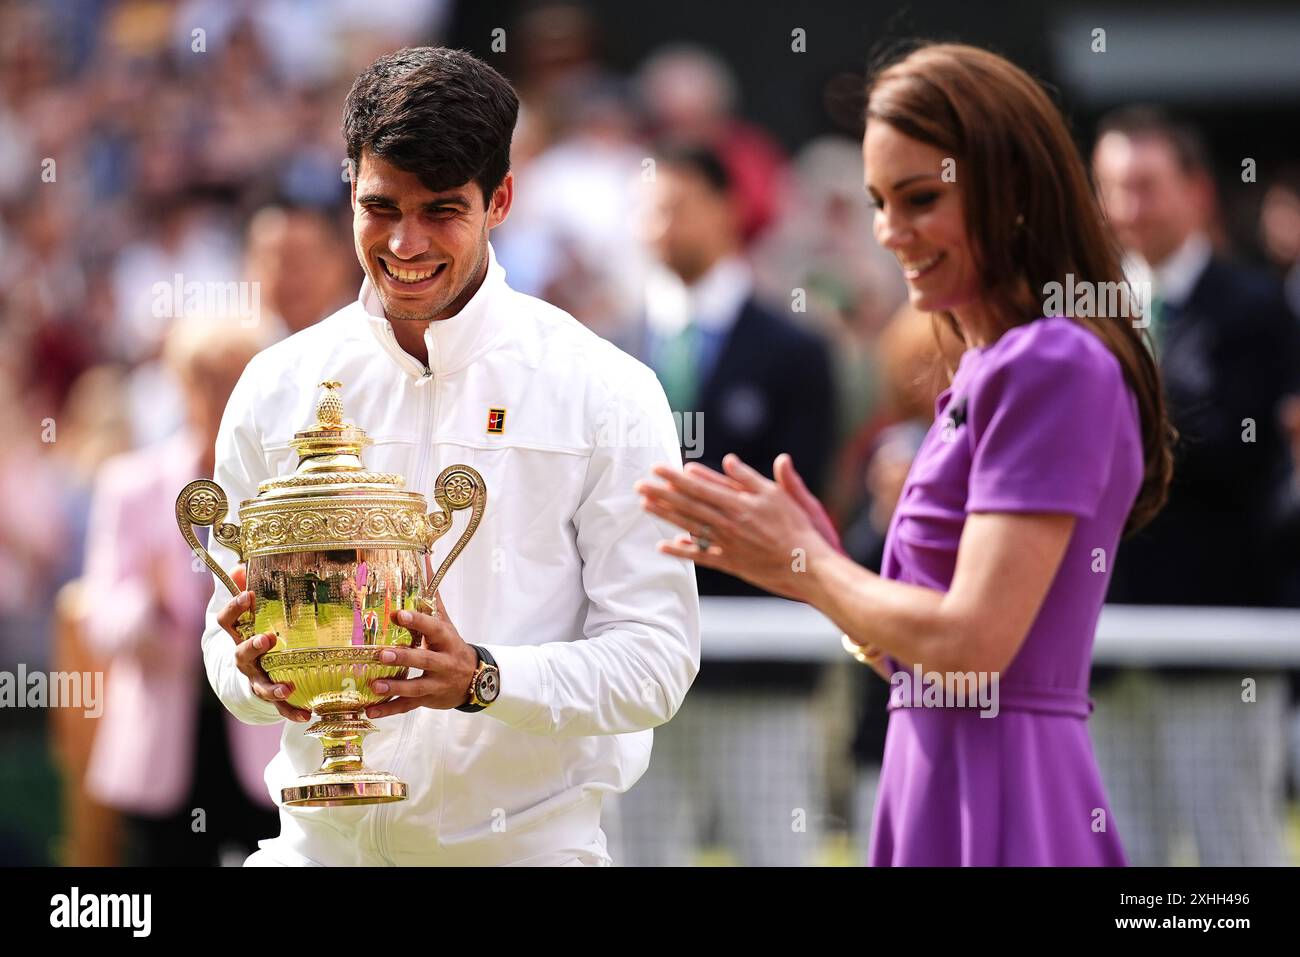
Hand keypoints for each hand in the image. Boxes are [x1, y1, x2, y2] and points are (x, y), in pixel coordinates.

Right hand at [216, 565, 310, 721]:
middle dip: (253, 647)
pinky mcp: (268, 696)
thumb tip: (240, 566)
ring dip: (272, 687)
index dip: (234, 607)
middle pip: (241, 654)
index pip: (226, 620)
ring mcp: (254, 679)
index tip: (249, 594)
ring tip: (287, 688)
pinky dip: (292, 712)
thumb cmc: (246, 634)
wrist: (238, 676)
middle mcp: (241, 660)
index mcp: (235, 636)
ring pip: (260, 685)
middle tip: (268, 638)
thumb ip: (241, 589)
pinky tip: (307, 716)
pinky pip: (279, 707)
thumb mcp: (243, 614)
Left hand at [364, 591, 479, 718]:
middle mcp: (444, 663)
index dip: (418, 622)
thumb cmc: (453, 647)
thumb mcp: (447, 624)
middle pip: (425, 660)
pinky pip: (408, 706)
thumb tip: (425, 562)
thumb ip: (432, 599)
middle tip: (381, 654)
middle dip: (404, 657)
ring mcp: (437, 683)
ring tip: (374, 685)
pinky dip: (388, 709)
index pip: (434, 628)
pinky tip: (370, 710)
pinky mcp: (428, 700)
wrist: (476, 680)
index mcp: (447, 640)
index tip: (398, 615)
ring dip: (395, 686)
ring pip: (417, 687)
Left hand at [636, 452, 837, 600]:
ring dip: (666, 516)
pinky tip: (663, 546)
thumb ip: (752, 478)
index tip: (658, 468)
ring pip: (690, 527)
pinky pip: (700, 556)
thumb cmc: (798, 527)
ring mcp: (727, 544)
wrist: (806, 564)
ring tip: (645, 506)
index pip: (701, 487)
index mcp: (739, 504)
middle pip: (689, 505)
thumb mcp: (780, 495)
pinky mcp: (730, 562)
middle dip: (662, 494)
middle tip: (640, 485)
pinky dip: (681, 551)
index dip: (677, 477)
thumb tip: (729, 460)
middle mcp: (729, 523)